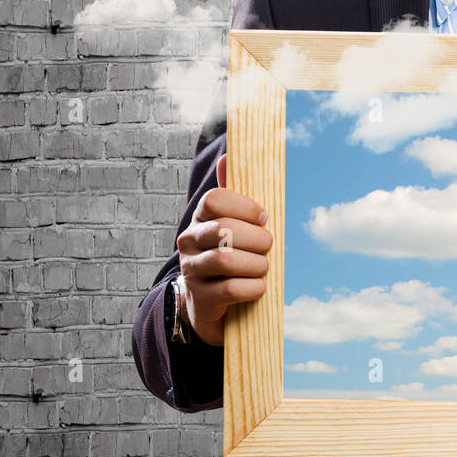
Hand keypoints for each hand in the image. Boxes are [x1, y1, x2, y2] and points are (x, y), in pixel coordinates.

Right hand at [175, 151, 272, 346]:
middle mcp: (188, 241)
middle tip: (268, 246)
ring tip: (263, 267)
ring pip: (227, 260)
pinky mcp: (200, 297)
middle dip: (258, 239)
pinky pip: (233, 288)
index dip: (246, 207)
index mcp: (199, 218)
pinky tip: (258, 286)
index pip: (215, 199)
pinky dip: (255, 287)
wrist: (211, 301)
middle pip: (225, 229)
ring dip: (257, 264)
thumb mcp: (232, 224)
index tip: (263, 218)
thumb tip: (229, 155)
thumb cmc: (230, 254)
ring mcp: (191, 270)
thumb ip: (233, 194)